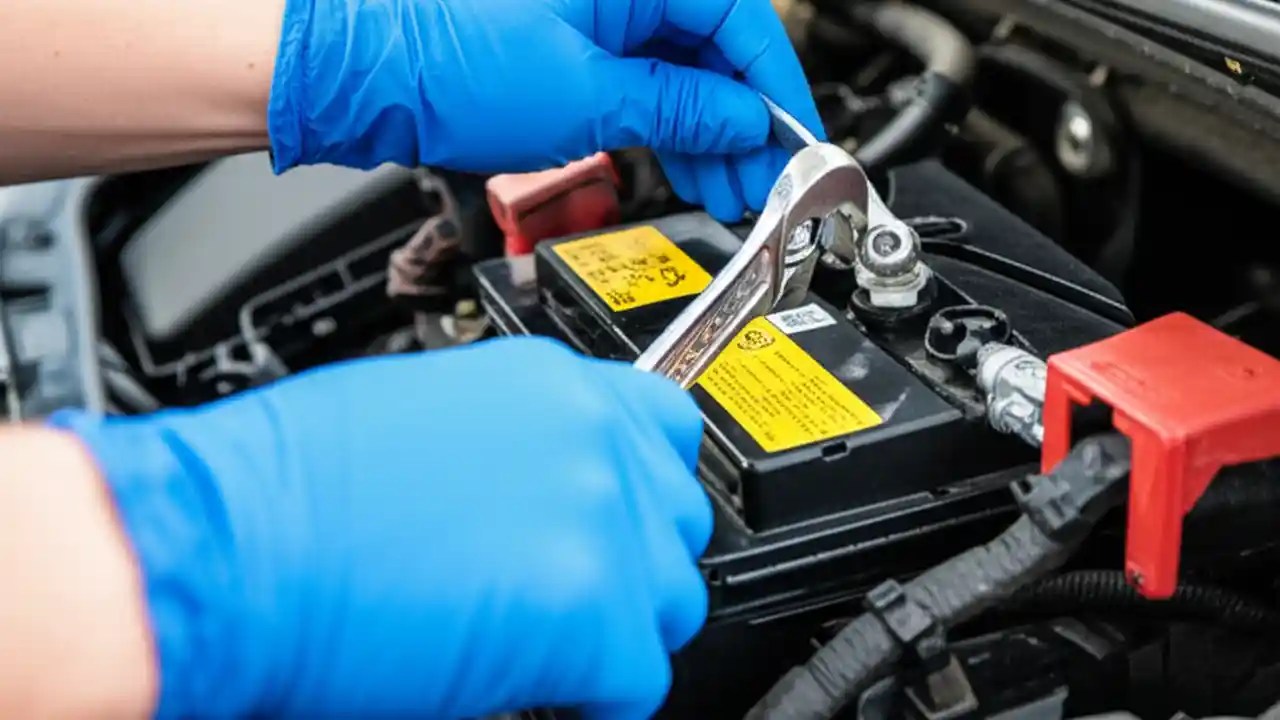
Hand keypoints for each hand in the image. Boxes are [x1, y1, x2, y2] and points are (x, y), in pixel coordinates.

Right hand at [50, 337, 712, 718]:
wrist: (229, 543)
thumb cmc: (283, 485)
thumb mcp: (422, 415)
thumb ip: (509, 443)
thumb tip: (534, 488)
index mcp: (550, 384)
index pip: (660, 429)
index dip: (636, 487)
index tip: (615, 521)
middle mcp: (591, 441)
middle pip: (673, 518)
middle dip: (630, 561)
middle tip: (573, 593)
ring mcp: (602, 524)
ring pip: (671, 600)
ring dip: (621, 629)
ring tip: (550, 645)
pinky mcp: (594, 615)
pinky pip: (638, 680)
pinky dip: (597, 698)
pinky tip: (540, 688)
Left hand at [267, 0, 824, 221]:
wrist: (352, 73)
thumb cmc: (443, 60)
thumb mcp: (587, 97)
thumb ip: (679, 110)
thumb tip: (740, 123)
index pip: (742, 22)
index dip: (776, 93)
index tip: (796, 144)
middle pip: (713, 50)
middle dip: (742, 124)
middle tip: (765, 184)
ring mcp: (592, 12)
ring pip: (677, 70)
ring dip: (705, 133)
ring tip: (729, 191)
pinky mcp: (566, 43)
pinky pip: (636, 81)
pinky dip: (661, 125)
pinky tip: (684, 165)